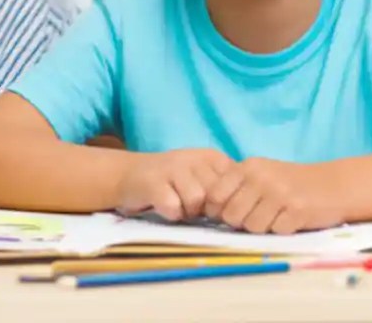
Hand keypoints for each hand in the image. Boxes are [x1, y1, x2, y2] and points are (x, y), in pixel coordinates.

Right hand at [115, 149, 232, 221]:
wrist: (128, 175)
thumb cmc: (172, 184)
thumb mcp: (203, 181)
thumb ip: (224, 191)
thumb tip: (242, 213)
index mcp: (211, 157)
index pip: (235, 185)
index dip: (225, 203)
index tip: (212, 207)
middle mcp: (194, 157)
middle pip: (216, 195)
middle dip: (207, 209)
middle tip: (192, 208)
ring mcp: (172, 167)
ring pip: (196, 201)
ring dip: (187, 211)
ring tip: (177, 205)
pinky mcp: (153, 182)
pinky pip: (173, 207)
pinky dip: (170, 213)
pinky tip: (162, 205)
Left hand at [203, 157, 343, 233]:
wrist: (331, 185)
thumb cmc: (289, 183)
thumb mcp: (260, 174)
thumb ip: (235, 187)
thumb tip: (207, 210)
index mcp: (247, 167)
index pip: (214, 195)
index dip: (218, 210)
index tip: (231, 212)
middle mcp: (261, 177)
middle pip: (232, 216)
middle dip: (242, 222)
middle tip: (258, 216)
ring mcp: (279, 193)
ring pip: (253, 227)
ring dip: (263, 228)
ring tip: (276, 216)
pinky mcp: (297, 210)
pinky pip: (276, 232)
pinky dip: (282, 230)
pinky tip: (290, 219)